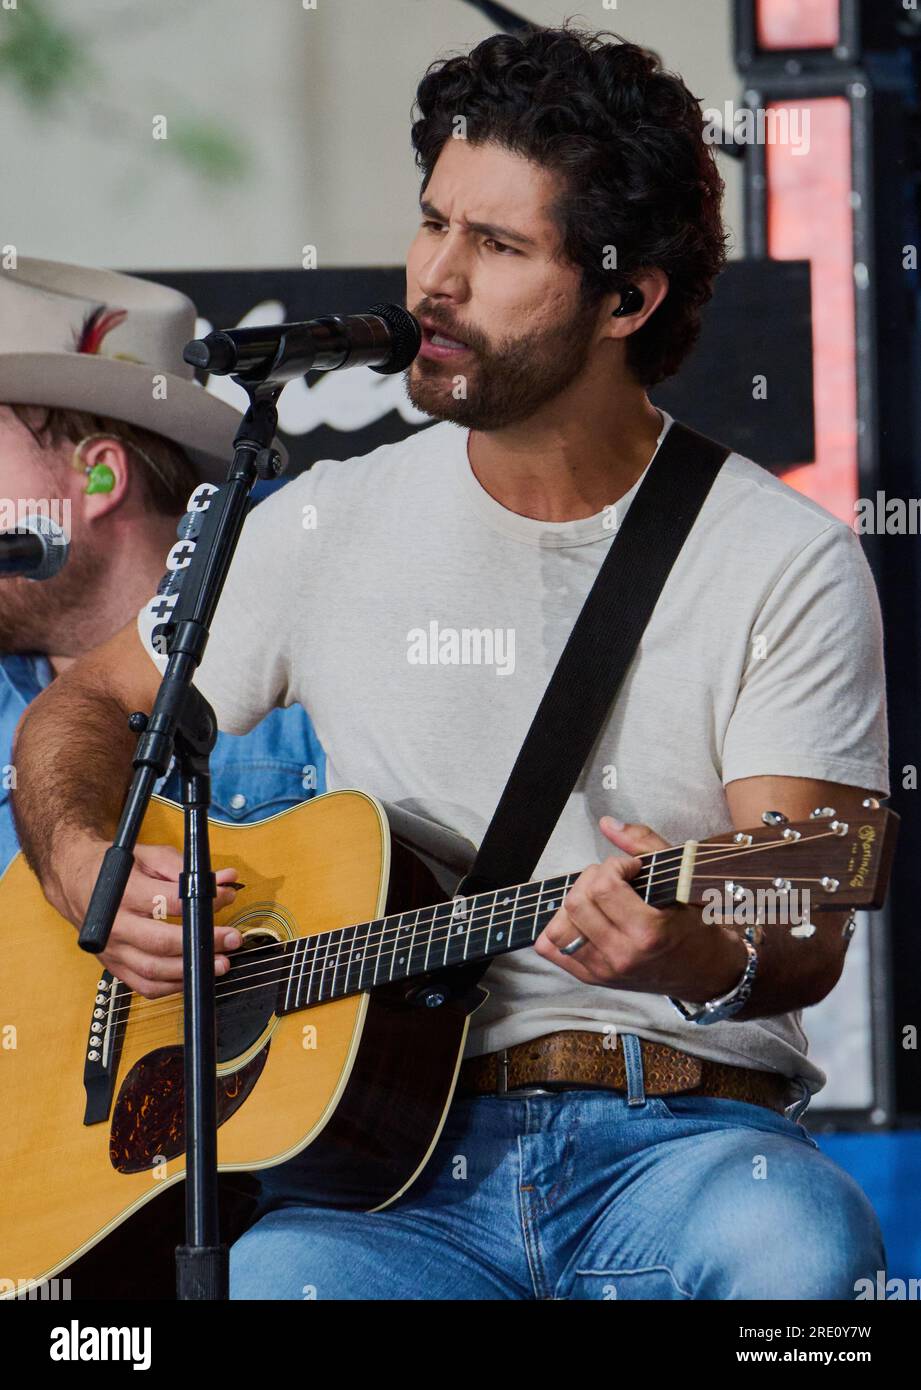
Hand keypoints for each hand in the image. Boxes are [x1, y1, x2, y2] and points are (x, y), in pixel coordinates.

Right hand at [54, 834, 243, 998]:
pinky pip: (144, 987)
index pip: (167, 901)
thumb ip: (188, 868)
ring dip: (190, 971)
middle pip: (160, 942)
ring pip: (152, 971)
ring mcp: (112, 951)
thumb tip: (227, 879)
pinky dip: (172, 987)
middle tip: (231, 939)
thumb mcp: (149, 856)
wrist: (77, 884)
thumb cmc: (117, 869)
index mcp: (121, 892)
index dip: (202, 901)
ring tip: (220, 963)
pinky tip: (194, 976)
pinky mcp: (114, 967)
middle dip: (200, 943)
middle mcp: (113, 925)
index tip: (226, 897)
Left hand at [534, 816, 746, 999]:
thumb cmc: (693, 924)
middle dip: (591, 879)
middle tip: (612, 879)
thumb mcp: (680, 879)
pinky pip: (551, 950)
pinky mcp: (592, 978)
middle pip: (577, 904)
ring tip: (595, 898)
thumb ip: (643, 843)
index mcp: (648, 933)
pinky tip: (581, 918)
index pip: (605, 887)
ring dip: (572, 903)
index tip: (630, 867)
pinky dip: (558, 928)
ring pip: (558, 928)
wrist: (703, 970)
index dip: (614, 866)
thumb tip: (606, 823)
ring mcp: (604, 971)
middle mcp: (622, 955)